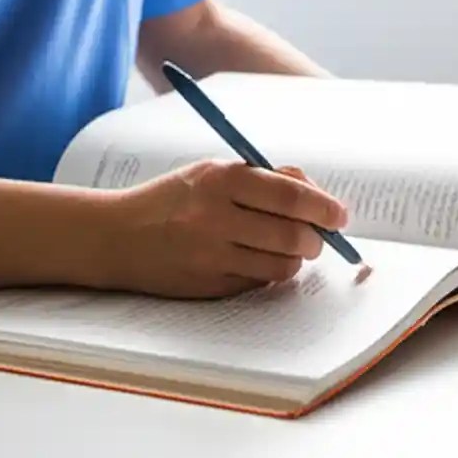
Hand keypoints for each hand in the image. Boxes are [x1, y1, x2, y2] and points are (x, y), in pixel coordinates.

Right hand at [83, 159, 348, 298]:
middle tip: (318, 236)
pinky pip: (259, 282)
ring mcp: (211, 256)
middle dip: (316, 238)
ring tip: (288, 248)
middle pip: (292, 235)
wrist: (116, 236)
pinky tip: (254, 259)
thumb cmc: (174, 199)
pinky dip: (268, 272)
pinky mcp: (209, 286)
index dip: (324, 207)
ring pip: (281, 265)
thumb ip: (265, 178)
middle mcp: (215, 217)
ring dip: (296, 258)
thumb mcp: (213, 172)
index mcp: (220, 179)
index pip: (290, 196)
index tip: (340, 214)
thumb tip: (317, 194)